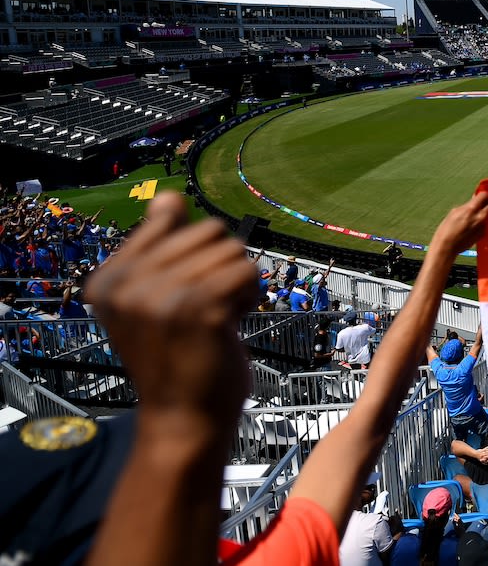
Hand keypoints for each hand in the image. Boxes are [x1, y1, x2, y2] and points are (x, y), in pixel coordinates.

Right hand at [86, 192, 258, 436]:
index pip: (168, 215)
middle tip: (205, 309)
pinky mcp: (198, 309)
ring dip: (237, 282)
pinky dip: (251, 295)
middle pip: (208, 229)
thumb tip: (169, 196)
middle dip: (221, 264)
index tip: (181, 292)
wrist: (183, 420)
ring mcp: (159, 296)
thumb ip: (160, 247)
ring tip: (217, 318)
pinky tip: (232, 323)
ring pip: (233, 249)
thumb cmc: (177, 356)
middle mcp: (126, 284)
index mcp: (107, 278)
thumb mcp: (152, 298)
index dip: (193, 250)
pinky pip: (248, 271)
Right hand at [427, 192, 487, 259]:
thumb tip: (475, 200)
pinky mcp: (484, 233)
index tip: (479, 196)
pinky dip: (481, 223)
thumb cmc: (447, 228)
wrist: (447, 246)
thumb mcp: (454, 212)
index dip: (482, 194)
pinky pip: (485, 224)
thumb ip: (467, 205)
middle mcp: (480, 216)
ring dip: (483, 213)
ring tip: (472, 218)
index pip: (485, 195)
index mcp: (472, 208)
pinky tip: (472, 227)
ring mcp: (483, 226)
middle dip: (485, 202)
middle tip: (478, 204)